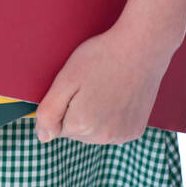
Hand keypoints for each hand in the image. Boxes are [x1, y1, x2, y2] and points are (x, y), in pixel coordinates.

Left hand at [34, 21, 173, 145]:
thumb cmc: (101, 57)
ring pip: (94, 133)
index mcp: (80, 124)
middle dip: (77, 111)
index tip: (76, 85)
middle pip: (76, 131)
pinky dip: (112, 117)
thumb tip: (43, 137)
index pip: (56, 126)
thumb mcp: (66, 78)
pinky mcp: (135, 131)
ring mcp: (121, 136)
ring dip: (94, 116)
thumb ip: (49, 111)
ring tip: (105, 88)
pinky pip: (113, 131)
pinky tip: (118, 97)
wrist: (142, 48)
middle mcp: (101, 138)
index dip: (63, 103)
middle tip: (90, 84)